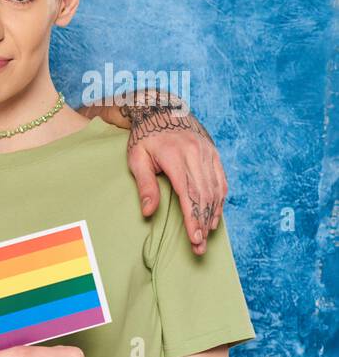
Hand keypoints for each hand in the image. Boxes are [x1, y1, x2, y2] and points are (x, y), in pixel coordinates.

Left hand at [121, 92, 225, 254]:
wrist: (160, 110)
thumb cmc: (143, 138)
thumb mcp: (136, 159)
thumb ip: (145, 185)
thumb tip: (148, 213)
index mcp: (175, 157)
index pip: (188, 194)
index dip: (192, 218)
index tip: (194, 238)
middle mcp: (195, 154)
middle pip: (204, 196)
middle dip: (202, 223)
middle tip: (200, 246)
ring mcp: (207, 153)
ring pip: (215, 189)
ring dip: (212, 215)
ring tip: (207, 235)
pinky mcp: (213, 153)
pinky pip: (220, 180)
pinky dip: (220, 199)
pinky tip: (215, 215)